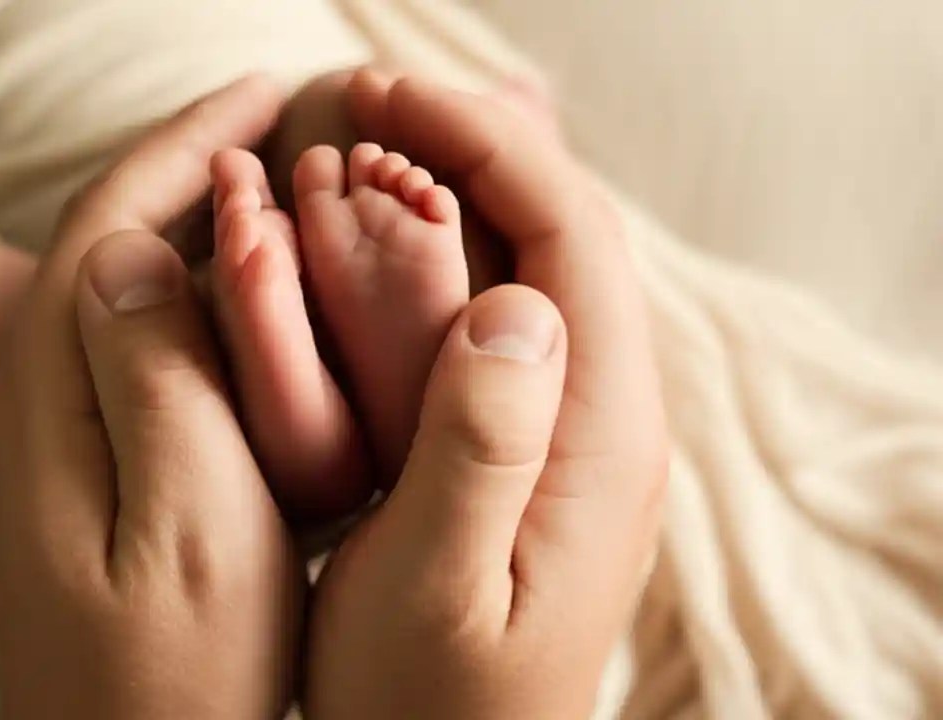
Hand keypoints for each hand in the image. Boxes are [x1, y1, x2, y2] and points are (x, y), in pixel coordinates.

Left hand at [0, 75, 303, 718]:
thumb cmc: (174, 677)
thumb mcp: (187, 527)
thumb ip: (154, 382)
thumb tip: (132, 253)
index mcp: (49, 407)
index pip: (104, 228)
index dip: (181, 147)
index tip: (263, 93)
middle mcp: (28, 410)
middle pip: (96, 247)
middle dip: (181, 169)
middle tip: (272, 122)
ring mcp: (46, 443)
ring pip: (108, 293)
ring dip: (181, 226)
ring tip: (264, 187)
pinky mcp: (76, 474)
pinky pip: (122, 347)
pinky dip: (181, 296)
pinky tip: (233, 301)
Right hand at [303, 72, 668, 718]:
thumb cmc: (431, 702)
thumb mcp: (440, 585)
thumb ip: (485, 447)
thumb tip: (512, 304)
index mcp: (599, 436)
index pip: (571, 233)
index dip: (486, 143)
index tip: (383, 97)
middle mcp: (603, 417)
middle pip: (561, 233)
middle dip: (467, 147)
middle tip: (360, 105)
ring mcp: (567, 429)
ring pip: (527, 268)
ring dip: (450, 197)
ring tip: (357, 158)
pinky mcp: (527, 446)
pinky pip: (494, 320)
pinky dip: (435, 263)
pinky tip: (370, 253)